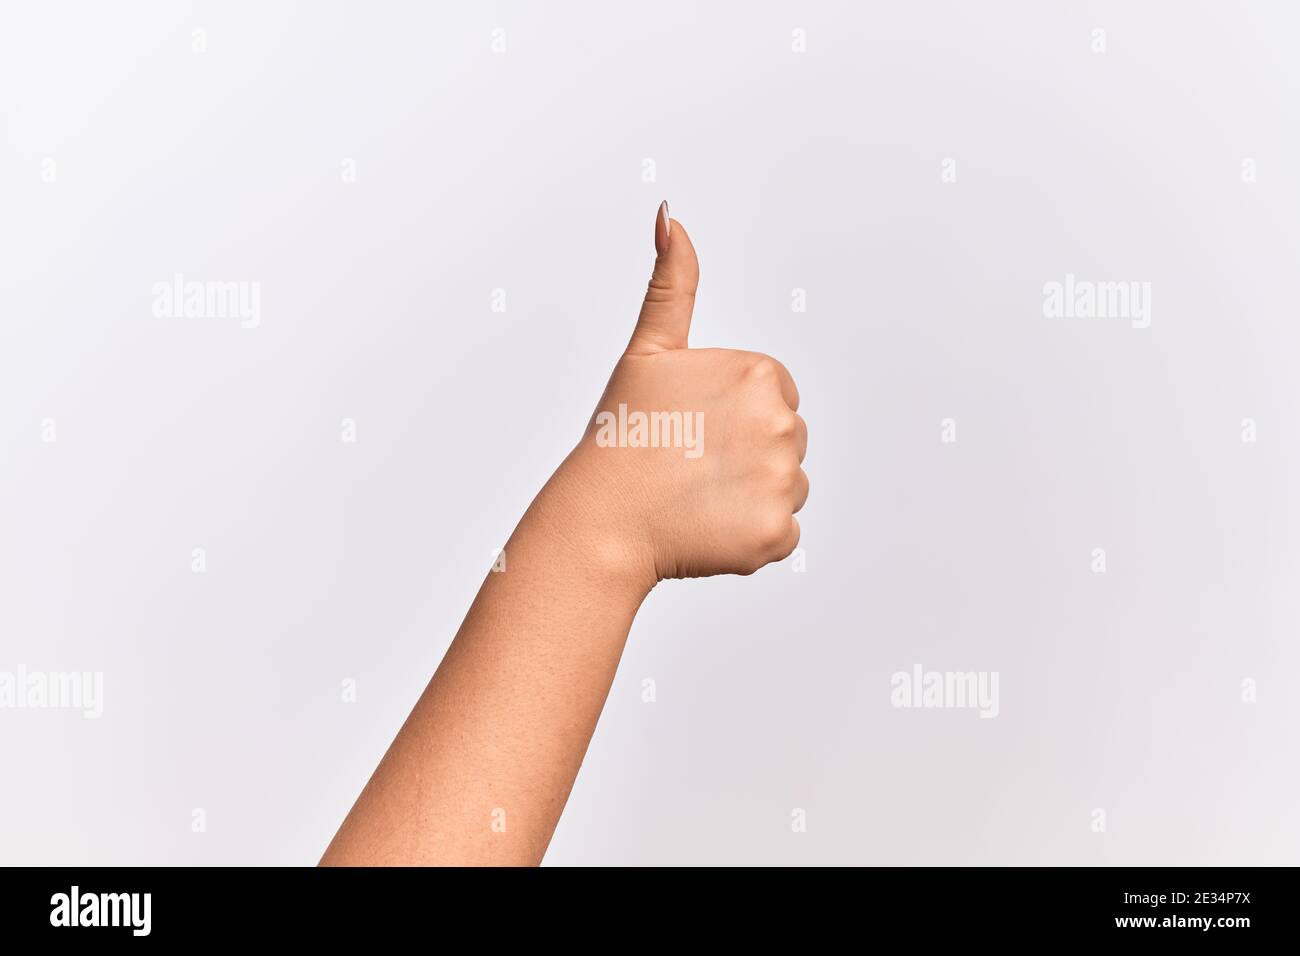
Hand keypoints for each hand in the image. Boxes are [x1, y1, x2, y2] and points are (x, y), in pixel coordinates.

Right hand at [566, 202, 808, 582]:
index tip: (692, 427)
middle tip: (690, 464)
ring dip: (750, 496)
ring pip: (788, 487)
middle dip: (746, 455)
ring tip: (696, 497)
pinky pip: (782, 533)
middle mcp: (783, 423)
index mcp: (760, 374)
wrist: (601, 519)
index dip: (732, 415)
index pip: (776, 397)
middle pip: (787, 442)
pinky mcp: (776, 533)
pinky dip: (751, 537)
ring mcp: (781, 481)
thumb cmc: (622, 435)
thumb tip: (670, 217)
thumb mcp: (648, 350)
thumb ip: (672, 284)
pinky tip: (709, 528)